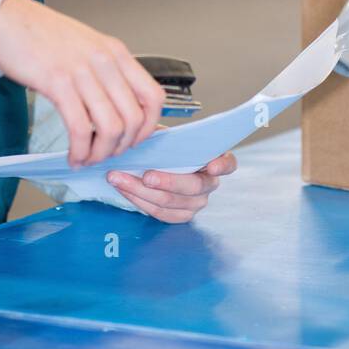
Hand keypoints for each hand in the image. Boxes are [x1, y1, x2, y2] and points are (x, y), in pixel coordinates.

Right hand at [0, 0, 165, 166]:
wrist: (7, 20)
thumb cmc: (42, 35)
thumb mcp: (87, 46)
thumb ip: (106, 72)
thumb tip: (118, 108)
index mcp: (116, 52)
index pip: (153, 96)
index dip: (149, 127)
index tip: (134, 139)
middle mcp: (105, 61)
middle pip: (134, 118)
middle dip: (122, 146)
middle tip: (106, 153)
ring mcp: (82, 71)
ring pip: (110, 127)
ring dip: (100, 153)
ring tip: (87, 158)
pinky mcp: (58, 82)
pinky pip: (79, 128)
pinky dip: (79, 150)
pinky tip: (72, 155)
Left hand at [106, 135, 237, 222]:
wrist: (156, 165)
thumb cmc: (165, 147)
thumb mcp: (167, 136)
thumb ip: (165, 136)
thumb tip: (147, 132)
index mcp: (213, 160)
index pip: (228, 164)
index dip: (222, 165)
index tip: (212, 165)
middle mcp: (209, 184)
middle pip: (193, 187)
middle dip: (167, 181)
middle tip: (146, 176)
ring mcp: (196, 203)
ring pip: (171, 202)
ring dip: (142, 191)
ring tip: (119, 179)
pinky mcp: (181, 215)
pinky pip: (161, 214)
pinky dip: (140, 201)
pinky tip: (124, 189)